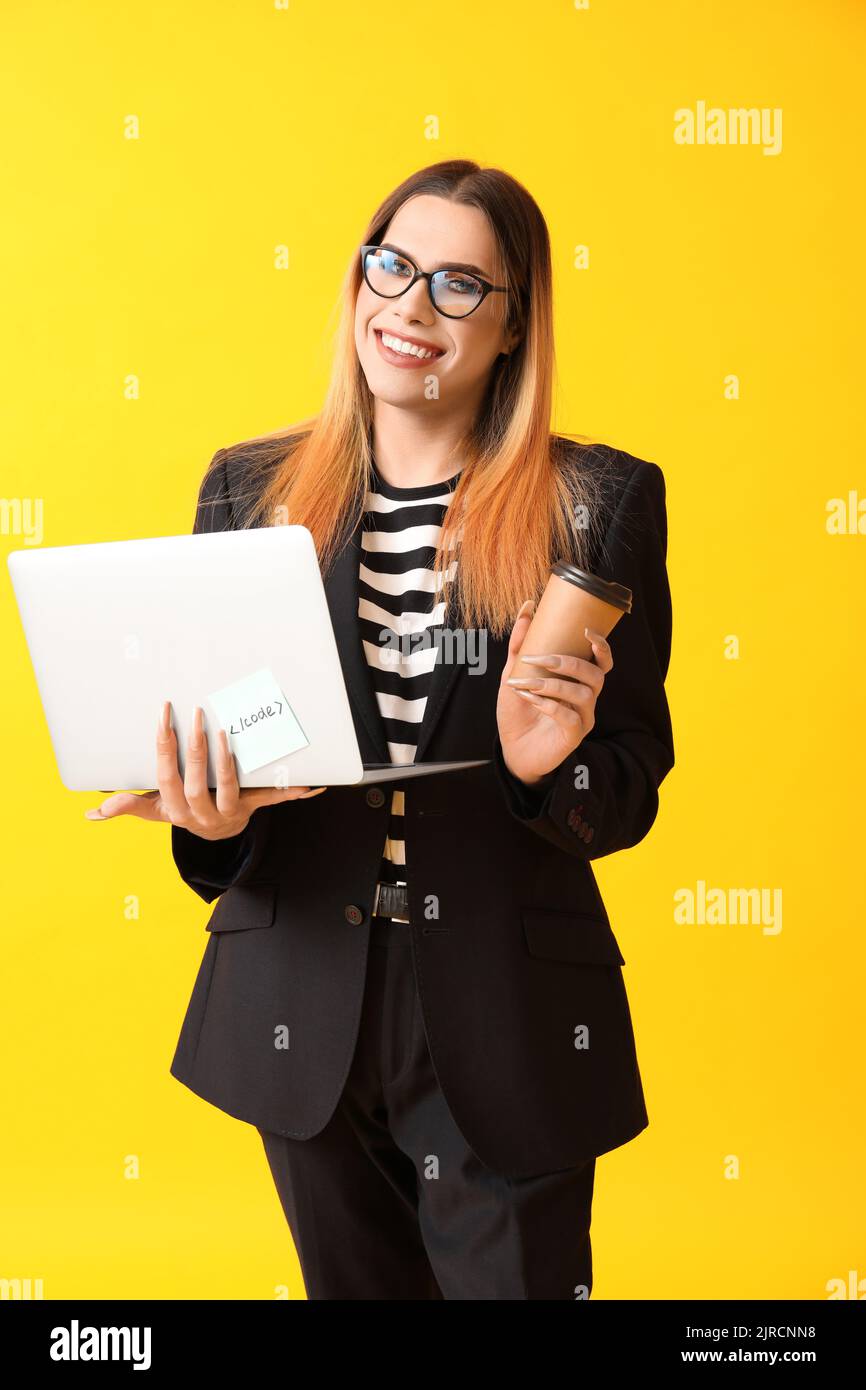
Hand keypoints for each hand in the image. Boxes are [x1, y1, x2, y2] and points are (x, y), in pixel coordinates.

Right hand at [83, 703, 326, 837]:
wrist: (218, 836)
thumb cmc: (183, 812)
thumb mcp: (156, 811)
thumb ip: (130, 806)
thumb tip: (93, 814)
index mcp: (176, 810)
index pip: (166, 775)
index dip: (164, 746)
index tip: (163, 715)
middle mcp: (202, 815)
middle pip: (196, 783)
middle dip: (194, 750)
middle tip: (195, 714)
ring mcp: (230, 813)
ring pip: (228, 789)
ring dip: (226, 763)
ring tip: (224, 733)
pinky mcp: (254, 808)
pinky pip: (274, 800)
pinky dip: (293, 792)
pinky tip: (313, 784)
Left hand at [496, 599, 613, 785]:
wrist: (512, 749)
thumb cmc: (519, 711)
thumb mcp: (515, 674)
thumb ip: (520, 644)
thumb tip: (527, 606)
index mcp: (578, 681)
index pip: (603, 661)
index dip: (602, 646)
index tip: (586, 631)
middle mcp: (587, 698)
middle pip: (595, 675)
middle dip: (566, 663)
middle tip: (535, 660)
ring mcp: (583, 718)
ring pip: (583, 694)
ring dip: (552, 684)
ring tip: (526, 684)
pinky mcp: (574, 737)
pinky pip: (570, 717)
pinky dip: (548, 705)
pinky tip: (530, 700)